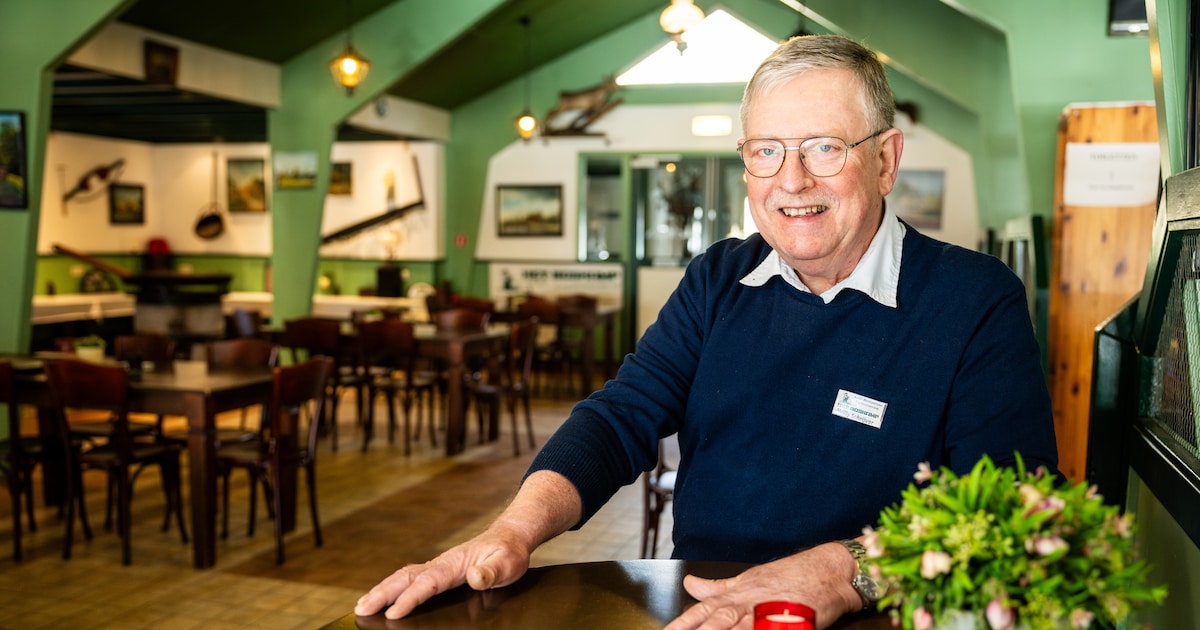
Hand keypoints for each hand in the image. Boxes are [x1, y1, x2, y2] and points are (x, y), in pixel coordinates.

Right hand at [355, 470, 581, 620]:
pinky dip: (393, 587)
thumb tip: (475, 576)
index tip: (393, 613)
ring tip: (362, 605)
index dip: (410, 598)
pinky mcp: (439, 571)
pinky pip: (411, 579)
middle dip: (382, 593)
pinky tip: (384, 596)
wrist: (511, 536)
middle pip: (406, 578)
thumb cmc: (509, 552)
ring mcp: (438, 566)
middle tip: (361, 609)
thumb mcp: (507, 563)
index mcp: (455, 564)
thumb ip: (491, 571)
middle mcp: (441, 564)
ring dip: (382, 590)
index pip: (428, 582)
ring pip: (404, 577)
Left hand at [663, 543, 862, 629]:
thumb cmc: (792, 576)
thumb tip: (690, 585)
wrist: (830, 571)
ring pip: (740, 627)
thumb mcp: (750, 578)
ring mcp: (770, 613)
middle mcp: (750, 602)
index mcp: (739, 593)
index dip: (683, 622)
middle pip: (718, 621)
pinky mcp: (792, 622)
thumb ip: (719, 587)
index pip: (704, 610)